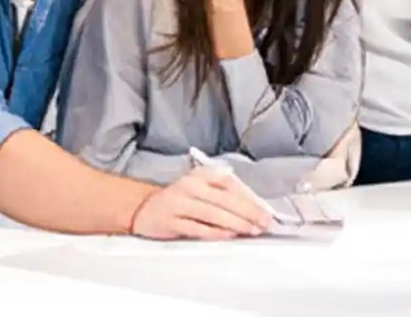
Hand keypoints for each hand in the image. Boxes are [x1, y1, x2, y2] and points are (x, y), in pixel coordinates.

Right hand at [130, 166, 272, 239]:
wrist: (145, 209)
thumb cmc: (181, 200)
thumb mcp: (202, 188)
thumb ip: (225, 194)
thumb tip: (254, 208)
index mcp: (201, 174)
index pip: (230, 183)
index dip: (250, 197)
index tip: (265, 209)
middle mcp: (190, 186)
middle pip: (224, 199)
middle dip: (248, 212)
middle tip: (264, 222)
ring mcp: (179, 203)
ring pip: (213, 213)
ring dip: (235, 223)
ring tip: (251, 230)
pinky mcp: (171, 221)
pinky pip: (197, 227)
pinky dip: (215, 232)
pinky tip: (228, 235)